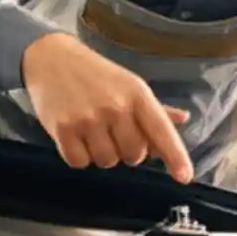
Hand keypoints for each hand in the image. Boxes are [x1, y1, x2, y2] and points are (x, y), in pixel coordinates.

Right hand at [21, 32, 194, 182]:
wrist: (51, 58)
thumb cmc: (95, 73)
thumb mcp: (128, 84)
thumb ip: (154, 108)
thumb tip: (182, 119)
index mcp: (136, 93)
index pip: (161, 130)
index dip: (175, 156)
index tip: (185, 177)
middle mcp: (115, 106)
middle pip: (134, 155)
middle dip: (127, 150)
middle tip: (113, 131)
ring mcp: (89, 119)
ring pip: (107, 162)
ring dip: (102, 153)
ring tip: (92, 129)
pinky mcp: (63, 130)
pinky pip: (80, 163)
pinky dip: (79, 155)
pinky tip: (76, 135)